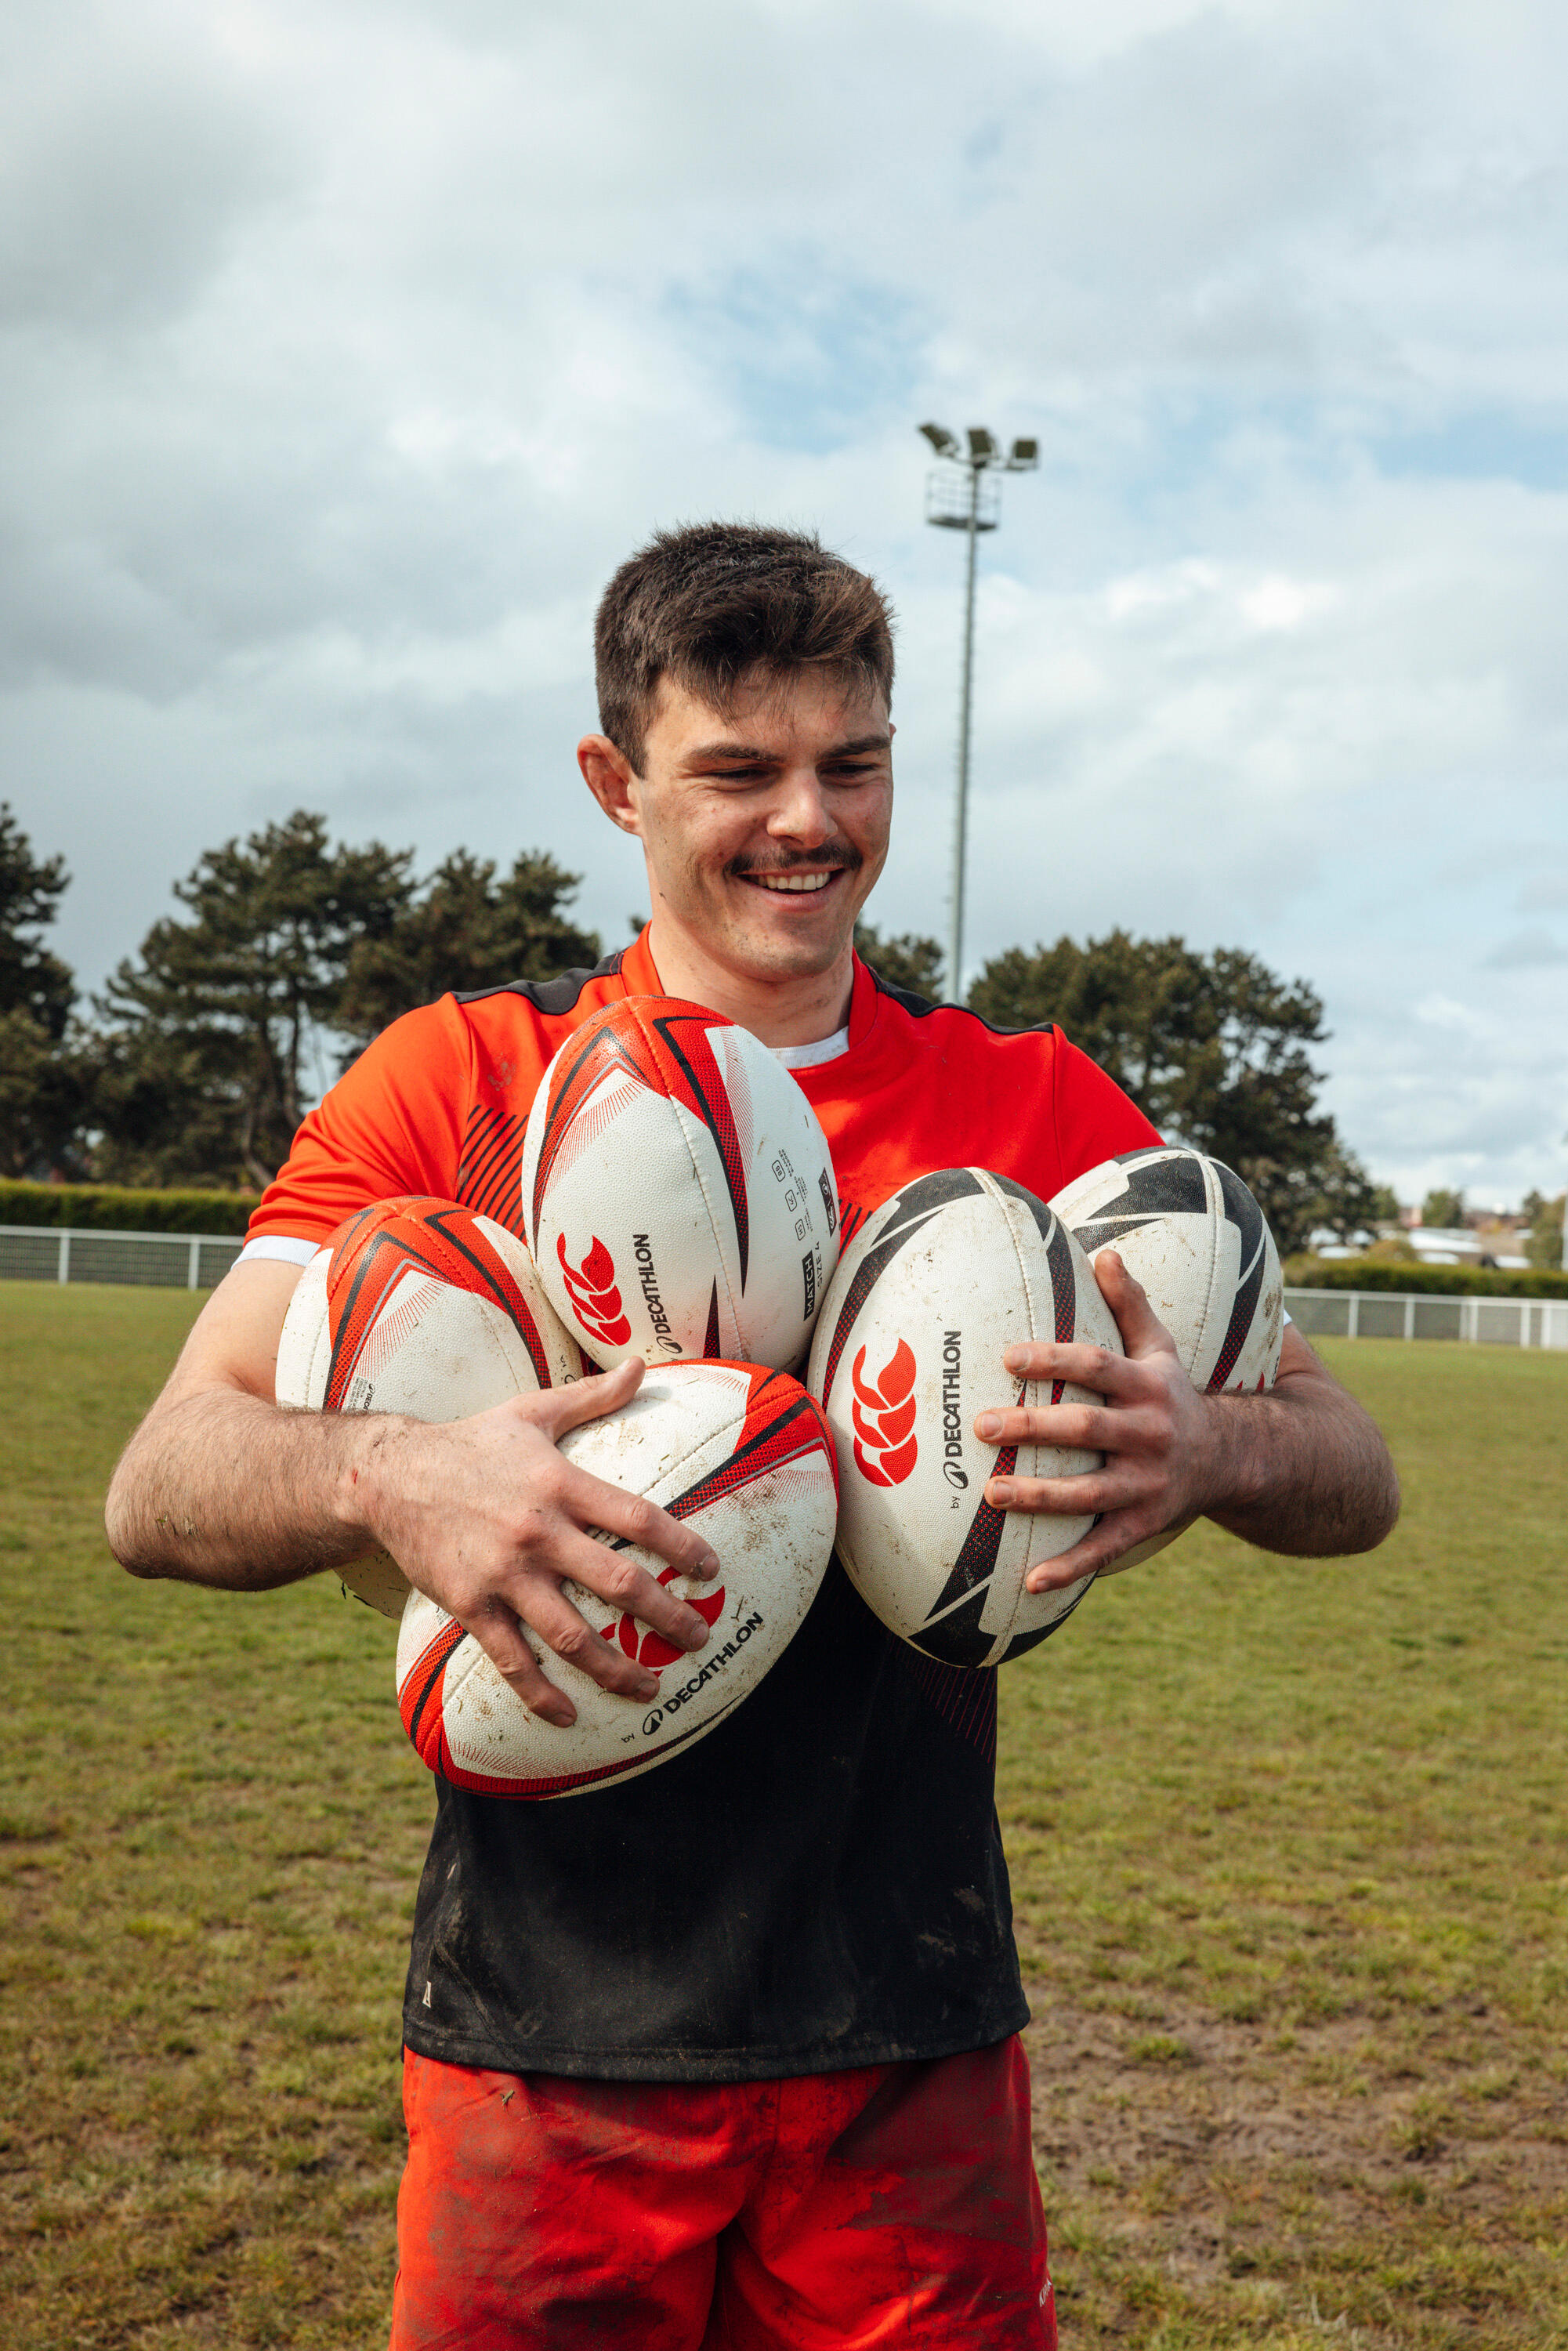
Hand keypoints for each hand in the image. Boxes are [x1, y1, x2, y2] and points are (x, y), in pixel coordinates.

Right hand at [357, 1357, 720, 1728]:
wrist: (387, 1475)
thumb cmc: (470, 1442)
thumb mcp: (532, 1411)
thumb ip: (592, 1397)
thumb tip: (641, 1364)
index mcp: (559, 1483)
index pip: (636, 1517)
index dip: (680, 1545)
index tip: (711, 1569)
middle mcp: (536, 1532)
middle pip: (616, 1582)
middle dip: (665, 1617)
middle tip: (698, 1638)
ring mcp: (502, 1574)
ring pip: (570, 1634)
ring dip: (614, 1667)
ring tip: (649, 1687)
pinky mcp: (470, 1604)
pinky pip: (511, 1658)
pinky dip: (541, 1692)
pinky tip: (569, 1716)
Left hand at [974, 1250, 1219, 1589]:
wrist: (1234, 1459)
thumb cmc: (1174, 1395)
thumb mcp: (1162, 1348)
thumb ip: (1130, 1304)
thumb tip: (1102, 1251)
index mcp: (1147, 1386)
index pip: (1096, 1367)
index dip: (1054, 1361)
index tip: (1009, 1358)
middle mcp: (1150, 1435)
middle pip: (1087, 1429)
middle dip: (1034, 1430)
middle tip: (982, 1427)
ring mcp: (1148, 1484)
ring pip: (1090, 1493)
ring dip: (1041, 1497)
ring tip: (992, 1494)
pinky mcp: (1144, 1525)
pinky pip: (1104, 1549)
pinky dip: (1070, 1569)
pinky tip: (1030, 1583)